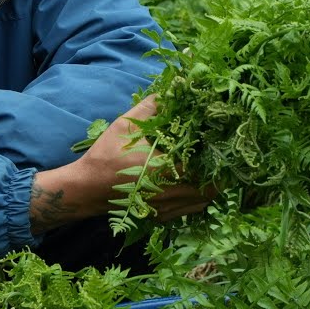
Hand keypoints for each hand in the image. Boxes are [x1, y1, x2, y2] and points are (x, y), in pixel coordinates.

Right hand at [30, 95, 211, 233]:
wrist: (86, 189)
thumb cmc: (106, 156)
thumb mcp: (126, 126)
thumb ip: (150, 107)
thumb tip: (170, 91)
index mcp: (165, 169)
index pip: (205, 165)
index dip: (219, 155)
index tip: (223, 143)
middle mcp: (170, 192)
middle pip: (212, 187)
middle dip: (220, 173)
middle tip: (223, 156)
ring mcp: (167, 208)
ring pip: (204, 201)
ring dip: (211, 187)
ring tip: (212, 170)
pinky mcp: (161, 217)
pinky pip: (190, 210)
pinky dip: (198, 198)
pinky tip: (194, 184)